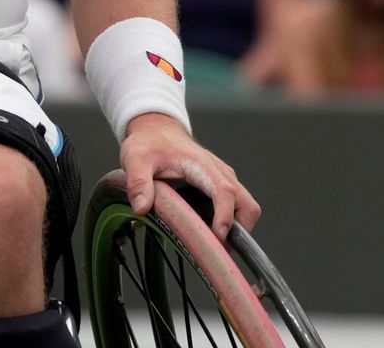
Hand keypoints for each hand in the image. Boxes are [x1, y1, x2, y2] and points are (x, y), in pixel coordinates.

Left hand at [120, 112, 260, 238]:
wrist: (158, 131)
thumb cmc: (150, 143)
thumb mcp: (136, 159)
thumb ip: (138, 182)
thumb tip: (142, 208)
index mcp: (202, 165)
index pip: (225, 191)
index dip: (225, 216)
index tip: (218, 236)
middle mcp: (219, 173)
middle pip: (246, 204)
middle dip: (240, 230)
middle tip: (216, 251)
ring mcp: (222, 180)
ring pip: (245, 207)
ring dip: (234, 229)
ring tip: (209, 246)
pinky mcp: (219, 187)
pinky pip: (235, 208)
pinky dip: (227, 224)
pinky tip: (205, 233)